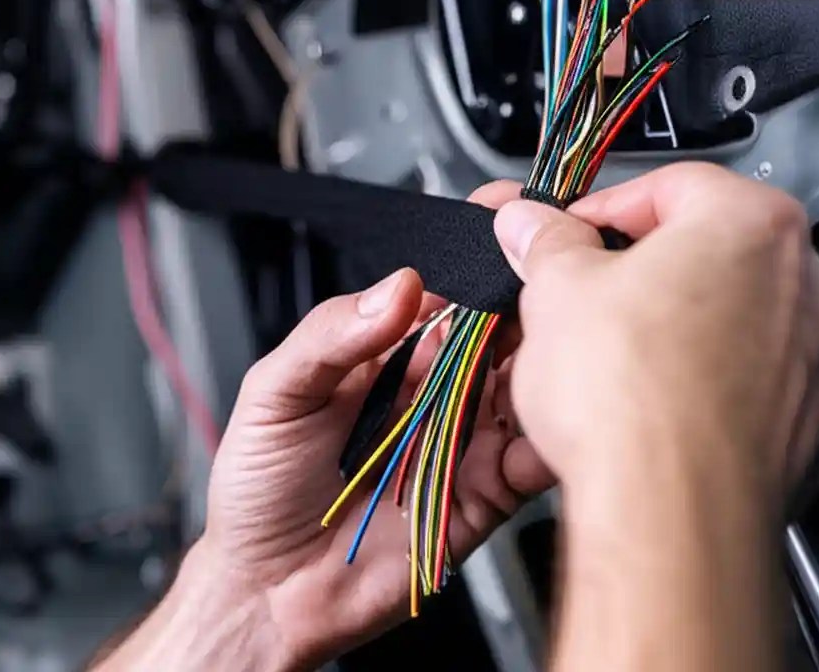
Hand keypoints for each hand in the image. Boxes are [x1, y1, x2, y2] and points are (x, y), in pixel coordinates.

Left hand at [106, 183, 552, 671]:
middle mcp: (434, 395)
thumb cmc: (258, 491)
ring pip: (525, 391)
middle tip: (546, 280)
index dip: (477, 260)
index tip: (503, 225)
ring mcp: (463, 444)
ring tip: (560, 338)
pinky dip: (548, 440)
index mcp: (387, 358)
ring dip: (546, 363)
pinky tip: (557, 416)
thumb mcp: (275, 394)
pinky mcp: (483, 499)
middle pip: (499, 336)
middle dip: (527, 304)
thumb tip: (399, 286)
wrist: (264, 594)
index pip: (446, 295)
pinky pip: (528, 464)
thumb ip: (330, 336)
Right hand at [495, 161, 818, 521]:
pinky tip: (661, 410)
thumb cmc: (631, 403)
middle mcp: (807, 285)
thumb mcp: (557, 292)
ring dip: (685, 331)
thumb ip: (547, 244)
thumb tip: (533, 227)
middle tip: (590, 296)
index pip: (671, 185)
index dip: (604, 209)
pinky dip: (714, 391)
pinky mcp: (814, 428)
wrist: (671, 515)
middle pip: (714, 253)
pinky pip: (757, 389)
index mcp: (752, 224)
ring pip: (739, 323)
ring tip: (621, 362)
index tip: (569, 234)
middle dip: (648, 272)